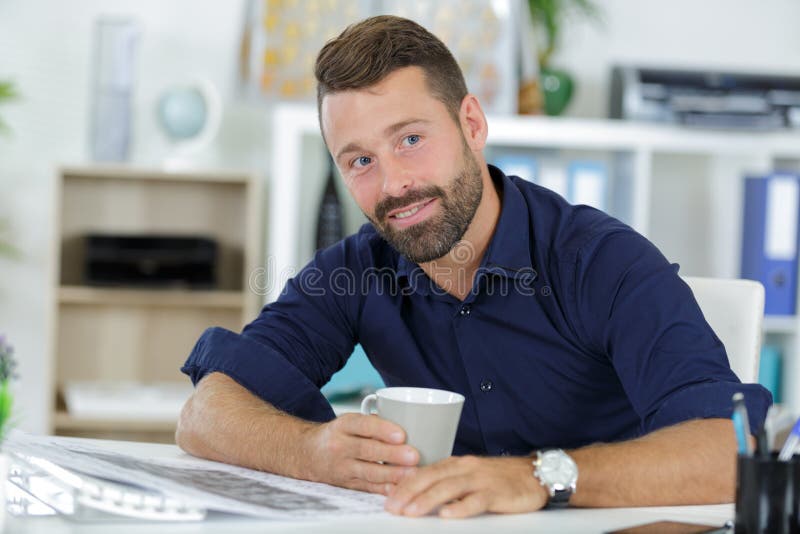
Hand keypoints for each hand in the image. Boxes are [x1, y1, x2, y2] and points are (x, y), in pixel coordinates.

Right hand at [303, 413, 419, 494]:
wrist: (307, 453)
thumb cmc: (337, 434)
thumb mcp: (349, 421)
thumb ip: (374, 422)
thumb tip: (406, 423)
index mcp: (343, 425)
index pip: (363, 425)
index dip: (382, 429)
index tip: (401, 434)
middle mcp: (339, 445)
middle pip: (367, 450)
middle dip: (392, 454)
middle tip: (414, 455)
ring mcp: (341, 467)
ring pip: (368, 471)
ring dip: (392, 474)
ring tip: (411, 473)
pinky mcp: (346, 483)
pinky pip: (367, 487)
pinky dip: (384, 488)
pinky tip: (399, 488)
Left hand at [384, 455, 547, 517]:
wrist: (535, 474)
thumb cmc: (499, 477)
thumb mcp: (469, 475)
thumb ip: (447, 481)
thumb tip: (419, 492)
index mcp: (457, 464)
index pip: (425, 472)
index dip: (405, 485)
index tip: (388, 499)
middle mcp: (466, 468)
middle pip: (432, 478)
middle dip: (409, 493)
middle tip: (392, 508)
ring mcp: (481, 479)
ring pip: (450, 488)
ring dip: (428, 500)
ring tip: (411, 512)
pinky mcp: (497, 493)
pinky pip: (477, 500)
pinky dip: (461, 507)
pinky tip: (448, 515)